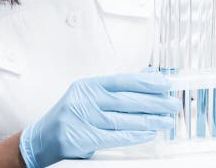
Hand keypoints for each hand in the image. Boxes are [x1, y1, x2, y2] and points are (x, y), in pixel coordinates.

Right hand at [19, 73, 179, 166]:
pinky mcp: (82, 138)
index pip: (122, 81)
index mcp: (88, 86)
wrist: (42, 139)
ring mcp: (82, 118)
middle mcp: (85, 100)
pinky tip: (150, 132)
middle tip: (173, 103)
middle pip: (126, 100)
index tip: (165, 84)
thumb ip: (118, 88)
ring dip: (149, 120)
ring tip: (167, 119)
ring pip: (123, 119)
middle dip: (154, 102)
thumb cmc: (71, 115)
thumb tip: (148, 76)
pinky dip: (135, 135)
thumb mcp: (91, 96)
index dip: (146, 82)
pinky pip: (115, 136)